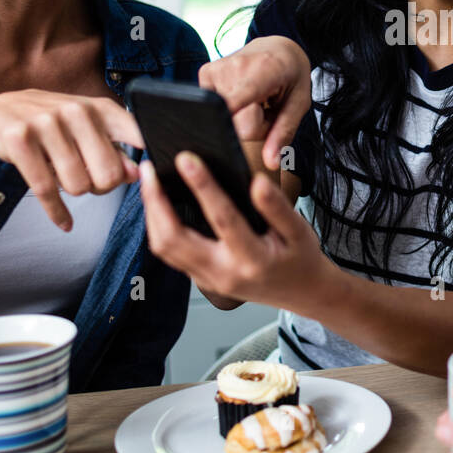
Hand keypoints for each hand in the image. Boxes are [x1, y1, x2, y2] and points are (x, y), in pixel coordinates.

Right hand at [0, 89, 142, 230]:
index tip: (145, 177)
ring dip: (74, 192)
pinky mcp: (20, 140)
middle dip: (102, 187)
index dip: (143, 162)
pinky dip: (58, 212)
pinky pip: (45, 190)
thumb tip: (135, 174)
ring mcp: (46, 124)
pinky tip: (65, 220)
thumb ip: (116, 151)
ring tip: (66, 179)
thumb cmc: (55, 123)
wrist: (3, 109)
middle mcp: (76, 112)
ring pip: (77, 185)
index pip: (136, 137)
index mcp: (100, 109)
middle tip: (90, 181)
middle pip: (108, 174)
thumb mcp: (90, 130)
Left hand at [140, 150, 337, 309]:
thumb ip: (278, 207)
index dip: (202, 186)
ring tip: (149, 184)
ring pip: (164, 249)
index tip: (186, 159)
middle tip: (149, 170)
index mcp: (252, 260)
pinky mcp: (202, 280)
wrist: (303, 293)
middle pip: (174, 239)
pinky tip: (159, 207)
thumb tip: (257, 182)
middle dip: (156, 202)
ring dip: (152, 215)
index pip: (221, 218)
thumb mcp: (300, 231)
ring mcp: (209, 280)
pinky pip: (170, 255)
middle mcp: (224, 273)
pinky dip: (158, 228)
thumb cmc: (300, 259)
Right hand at [197, 37, 310, 172]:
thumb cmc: (291, 75)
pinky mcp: (204, 74)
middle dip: (251, 126)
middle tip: (265, 108)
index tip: (265, 123)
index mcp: (259, 72)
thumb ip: (284, 133)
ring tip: (255, 101)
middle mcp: (231, 67)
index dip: (251, 129)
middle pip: (233, 123)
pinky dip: (230, 110)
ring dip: (240, 118)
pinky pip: (215, 109)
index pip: (238, 114)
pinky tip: (241, 97)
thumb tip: (270, 163)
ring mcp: (214, 70)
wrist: (278, 48)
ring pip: (223, 118)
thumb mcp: (299, 104)